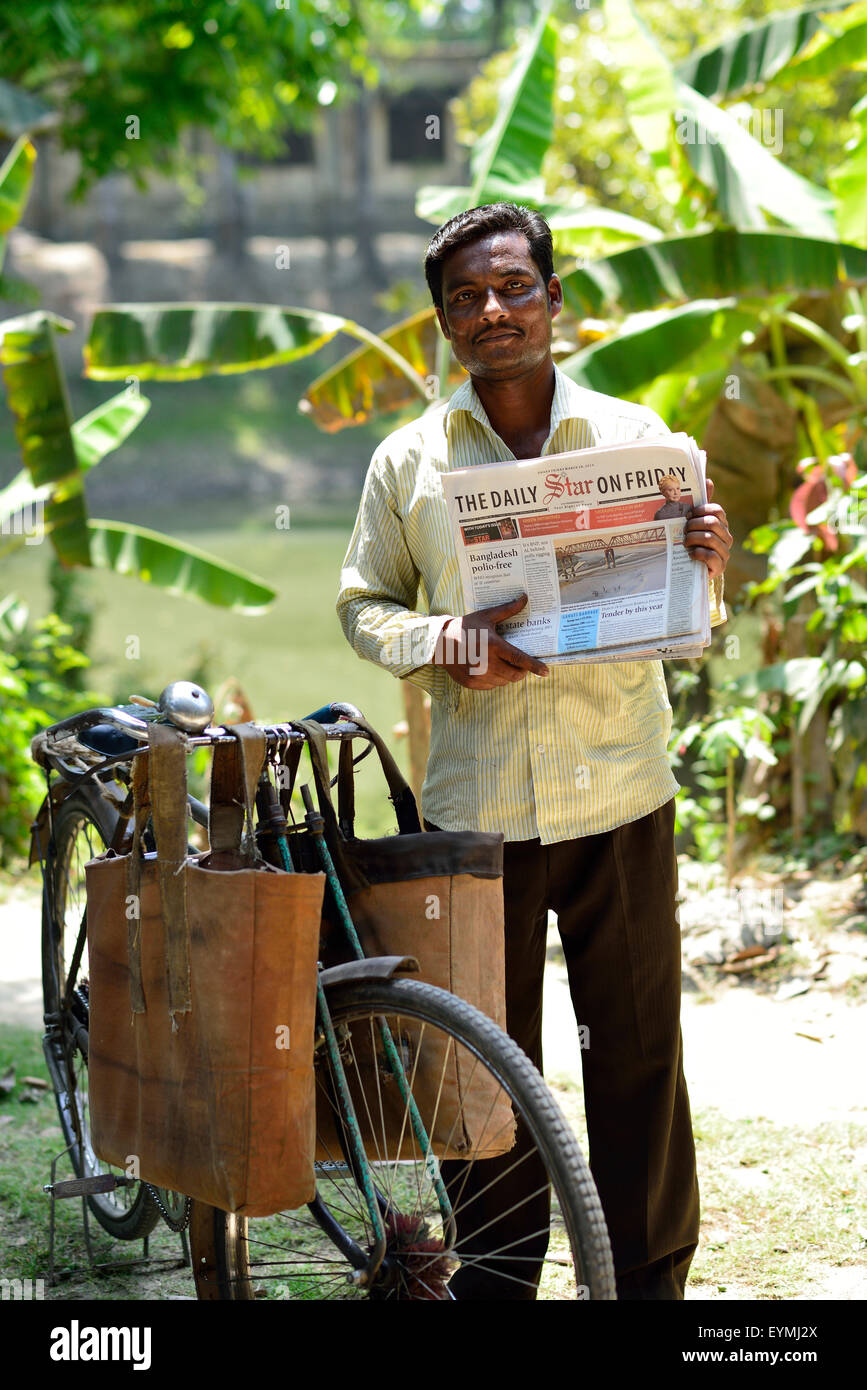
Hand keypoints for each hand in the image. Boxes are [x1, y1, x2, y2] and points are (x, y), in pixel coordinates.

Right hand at [431, 593, 549, 689]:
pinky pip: (492, 686)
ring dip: (508, 675)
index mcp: (493, 646)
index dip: (535, 666)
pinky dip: (495, 679)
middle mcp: (487, 663)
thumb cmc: (465, 627)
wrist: (439, 642)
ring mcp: (478, 675)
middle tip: (520, 664)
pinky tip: (489, 668)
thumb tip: (525, 598)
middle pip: (515, 675)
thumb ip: (507, 610)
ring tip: (503, 664)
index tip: (546, 671)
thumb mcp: (486, 616)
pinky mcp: (472, 683)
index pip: (520, 659)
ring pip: (504, 682)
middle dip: (522, 671)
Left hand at [684, 478, 731, 578]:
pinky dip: (697, 553)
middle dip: (693, 525)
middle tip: (683, 530)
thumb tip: (708, 480)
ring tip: (684, 543)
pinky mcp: (719, 567)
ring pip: (709, 538)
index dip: (701, 510)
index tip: (688, 514)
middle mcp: (726, 538)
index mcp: (721, 524)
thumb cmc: (690, 543)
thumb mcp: (692, 522)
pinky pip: (710, 555)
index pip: (716, 510)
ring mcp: (724, 553)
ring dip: (692, 539)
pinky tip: (689, 554)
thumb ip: (699, 503)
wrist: (687, 571)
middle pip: (712, 523)